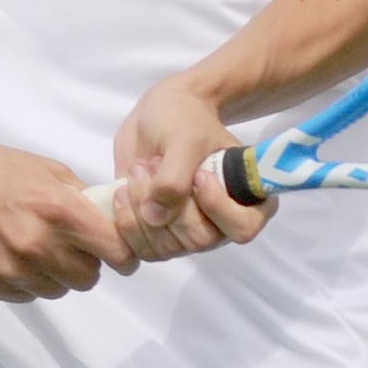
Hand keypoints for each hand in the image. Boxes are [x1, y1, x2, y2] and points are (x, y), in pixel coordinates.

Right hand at [0, 133, 139, 302]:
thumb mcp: (44, 169)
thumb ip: (82, 197)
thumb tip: (113, 218)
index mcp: (59, 209)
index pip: (117, 251)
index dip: (124, 255)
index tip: (121, 255)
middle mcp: (37, 242)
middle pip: (89, 278)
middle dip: (87, 265)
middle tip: (71, 248)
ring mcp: (10, 268)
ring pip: (58, 290)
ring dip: (55, 275)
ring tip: (34, 248)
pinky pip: (26, 295)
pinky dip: (25, 282)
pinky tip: (9, 256)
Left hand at [110, 73, 273, 262]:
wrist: (154, 117)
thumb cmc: (183, 120)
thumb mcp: (184, 140)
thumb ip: (174, 179)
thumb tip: (157, 217)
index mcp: (245, 198)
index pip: (243, 227)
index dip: (219, 208)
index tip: (199, 175)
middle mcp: (219, 223)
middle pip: (198, 240)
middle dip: (169, 202)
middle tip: (153, 164)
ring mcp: (187, 233)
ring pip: (165, 249)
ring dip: (140, 211)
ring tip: (138, 171)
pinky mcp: (156, 236)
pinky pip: (140, 251)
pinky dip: (124, 224)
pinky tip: (122, 191)